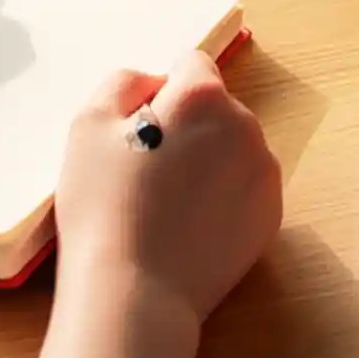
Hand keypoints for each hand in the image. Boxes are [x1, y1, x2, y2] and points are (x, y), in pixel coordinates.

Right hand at [39, 52, 281, 357]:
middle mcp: (245, 127)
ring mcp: (264, 174)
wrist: (136, 292)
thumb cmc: (105, 206)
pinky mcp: (271, 216)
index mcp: (202, 97)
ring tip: (167, 202)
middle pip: (215, 107)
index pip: (190, 65)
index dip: (160, 93)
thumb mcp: (88, 124)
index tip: (139, 130)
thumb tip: (156, 83)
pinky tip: (190, 224)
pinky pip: (244, 188)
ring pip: (232, 147)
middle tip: (148, 170)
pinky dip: (222, 197)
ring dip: (208, 160)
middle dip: (187, 126)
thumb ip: (125, 82)